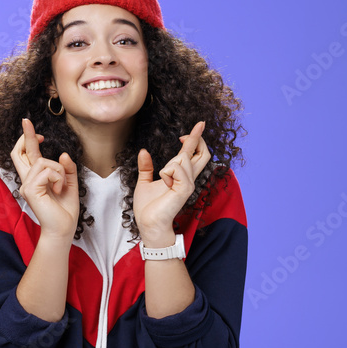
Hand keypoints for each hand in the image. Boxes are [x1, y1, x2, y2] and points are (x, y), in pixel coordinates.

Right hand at [9, 118, 78, 240]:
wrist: (63, 229)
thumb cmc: (65, 210)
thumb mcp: (70, 184)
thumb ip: (67, 169)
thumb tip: (62, 155)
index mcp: (35, 178)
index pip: (26, 155)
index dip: (27, 139)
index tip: (31, 127)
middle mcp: (27, 180)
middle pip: (19, 152)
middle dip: (25, 135)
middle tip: (27, 121)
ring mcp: (26, 185)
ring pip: (42, 161)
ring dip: (59, 171)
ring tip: (61, 186)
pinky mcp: (30, 190)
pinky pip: (47, 171)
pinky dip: (58, 178)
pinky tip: (58, 190)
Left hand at [134, 121, 210, 245]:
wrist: (148, 223)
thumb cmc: (148, 207)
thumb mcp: (144, 182)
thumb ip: (146, 167)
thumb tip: (144, 151)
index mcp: (180, 176)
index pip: (194, 153)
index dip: (196, 138)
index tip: (198, 124)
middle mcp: (188, 178)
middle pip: (203, 153)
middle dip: (197, 138)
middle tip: (190, 131)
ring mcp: (188, 184)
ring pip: (184, 159)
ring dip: (169, 163)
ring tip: (163, 179)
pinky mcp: (184, 189)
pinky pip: (177, 168)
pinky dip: (167, 171)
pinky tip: (165, 183)